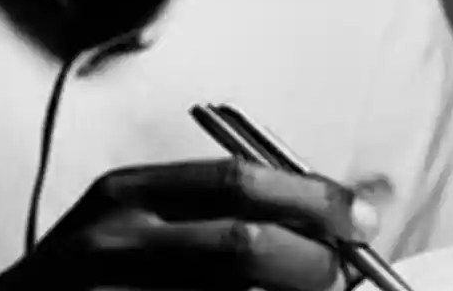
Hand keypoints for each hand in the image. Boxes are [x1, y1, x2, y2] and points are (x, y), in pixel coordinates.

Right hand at [0, 158, 380, 289]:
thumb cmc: (91, 274)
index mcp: (125, 192)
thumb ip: (221, 208)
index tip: (362, 215)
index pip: (238, 180)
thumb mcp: (137, 221)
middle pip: (243, 244)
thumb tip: (346, 205)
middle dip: (314, 264)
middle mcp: (115, 242)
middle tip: (345, 272)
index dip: (312, 197)